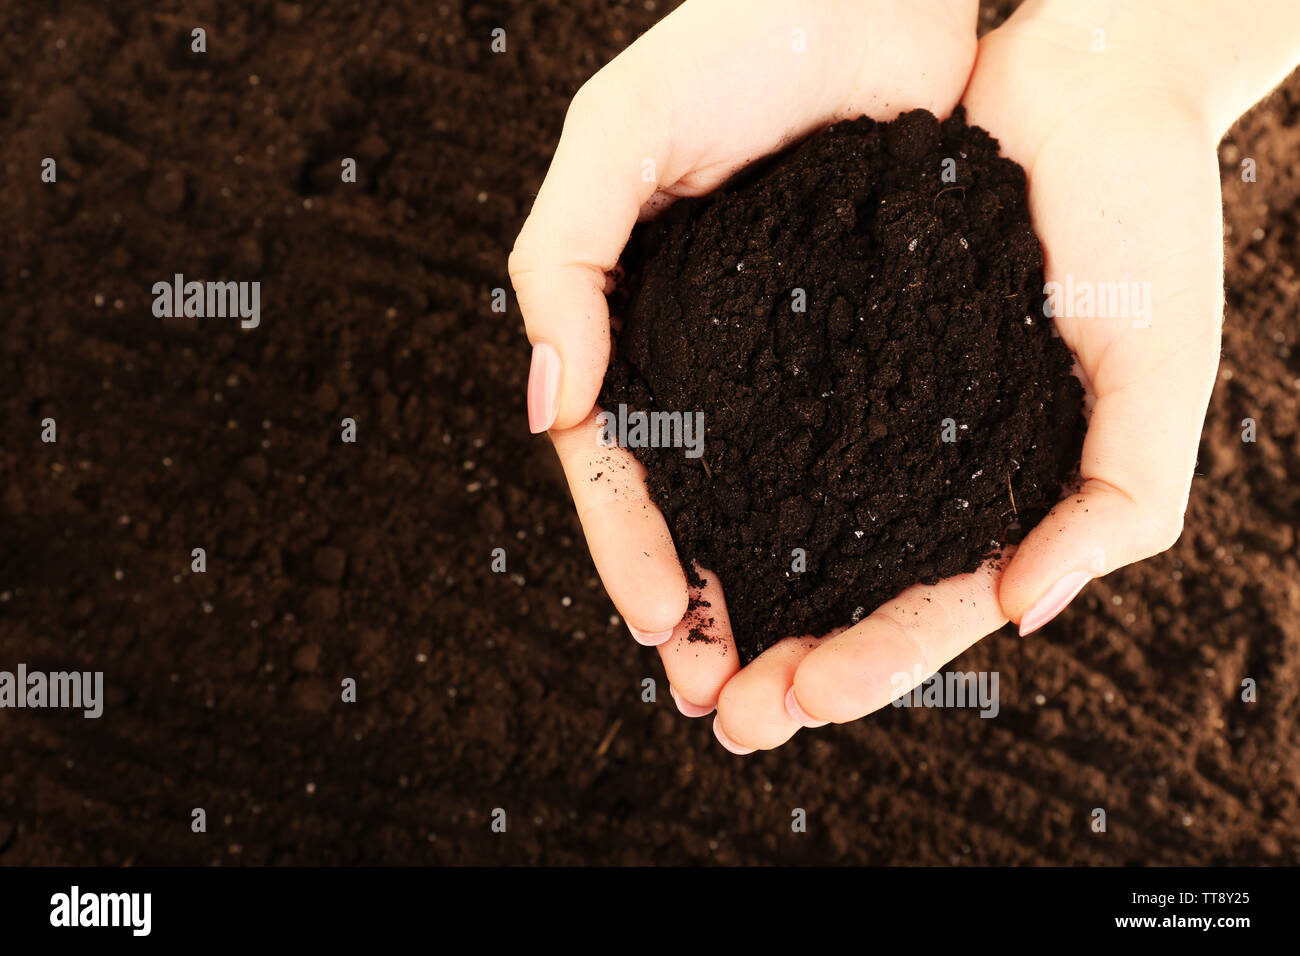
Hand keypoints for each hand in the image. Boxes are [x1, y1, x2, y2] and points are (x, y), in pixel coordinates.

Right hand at [510, 1, 979, 721]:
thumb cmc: (742, 35)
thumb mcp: (619, 132)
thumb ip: (563, 259)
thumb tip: (547, 405)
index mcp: (636, 316)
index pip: (615, 458)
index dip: (625, 544)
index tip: (654, 622)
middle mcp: (711, 351)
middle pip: (691, 502)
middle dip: (694, 600)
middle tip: (714, 696)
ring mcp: (793, 354)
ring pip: (772, 495)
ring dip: (770, 589)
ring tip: (783, 676)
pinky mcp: (877, 342)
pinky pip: (857, 447)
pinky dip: (851, 522)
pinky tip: (863, 585)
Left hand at [722, 1, 1231, 751]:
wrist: (1084, 93)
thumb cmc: (1145, 225)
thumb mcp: (1158, 370)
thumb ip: (1117, 500)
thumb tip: (1027, 611)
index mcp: (1008, 498)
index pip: (933, 607)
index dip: (870, 665)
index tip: (799, 701)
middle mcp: (930, 468)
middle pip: (848, 587)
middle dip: (786, 658)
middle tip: (717, 712)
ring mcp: (875, 411)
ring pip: (795, 521)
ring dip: (738, 589)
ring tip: (676, 645)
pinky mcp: (827, 346)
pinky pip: (767, 422)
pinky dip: (726, 476)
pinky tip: (675, 515)